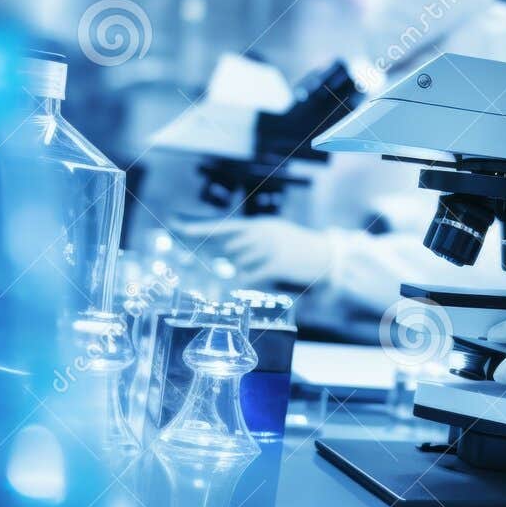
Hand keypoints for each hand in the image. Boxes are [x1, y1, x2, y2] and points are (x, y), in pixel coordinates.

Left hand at [175, 217, 330, 285]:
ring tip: (271, 267)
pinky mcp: (275, 264)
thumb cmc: (300, 248)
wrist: (327, 255)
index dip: (200, 229)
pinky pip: (250, 277)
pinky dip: (250, 282)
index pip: (224, 226)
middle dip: (238, 262)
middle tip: (260, 262)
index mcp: (260, 224)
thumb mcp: (277, 235)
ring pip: (240, 265)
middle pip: (231, 252)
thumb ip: (253, 242)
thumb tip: (229, 254)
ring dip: (250, 271)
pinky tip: (260, 280)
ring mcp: (268, 248)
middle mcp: (261, 233)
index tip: (178, 228)